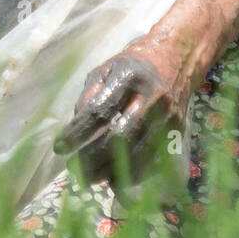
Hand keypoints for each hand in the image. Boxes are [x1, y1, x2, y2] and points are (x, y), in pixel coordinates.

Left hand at [53, 0, 238, 186]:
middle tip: (73, 169)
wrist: (178, 59)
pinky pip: (153, 161)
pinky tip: (114, 177)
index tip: (60, 147)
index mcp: (130, 77)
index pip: (100, 111)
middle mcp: (152, 98)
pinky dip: (132, 174)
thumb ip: (90, 95)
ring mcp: (168, 117)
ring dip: (111, 171)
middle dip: (93, 158)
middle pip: (121, 137)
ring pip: (138, 155)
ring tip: (89, 177)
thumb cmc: (135, 65)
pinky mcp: (178, 132)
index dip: (78, 133)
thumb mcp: (106, 69)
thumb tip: (76, 129)